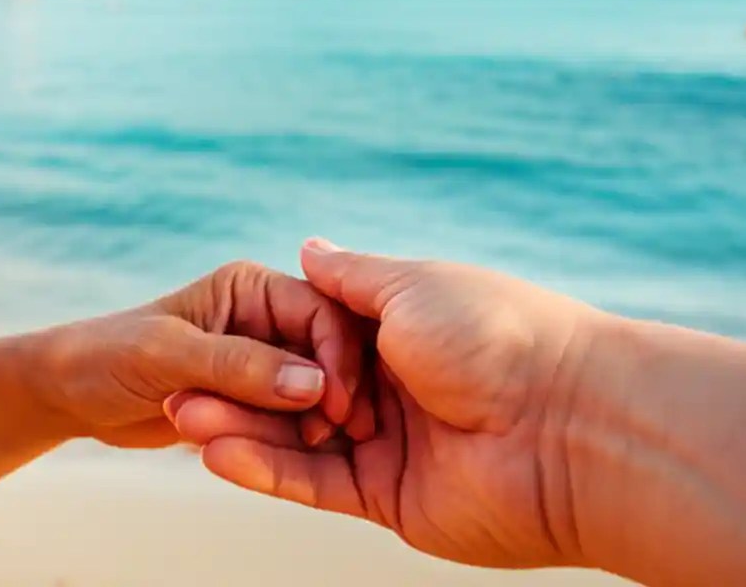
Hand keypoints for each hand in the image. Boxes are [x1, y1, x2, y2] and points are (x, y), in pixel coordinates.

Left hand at [19, 261, 366, 448]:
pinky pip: (286, 422)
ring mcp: (261, 361)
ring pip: (310, 394)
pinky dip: (288, 442)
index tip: (337, 406)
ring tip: (307, 452)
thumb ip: (238, 366)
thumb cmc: (108, 358)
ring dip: (307, 424)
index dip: (338, 358)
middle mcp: (265, 319)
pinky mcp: (252, 400)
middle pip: (327, 354)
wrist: (71, 394)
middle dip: (332, 396)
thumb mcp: (168, 357)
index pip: (321, 313)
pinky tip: (285, 462)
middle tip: (331, 437)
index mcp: (253, 288)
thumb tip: (314, 385)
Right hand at [172, 240, 603, 568]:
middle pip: (298, 391)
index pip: (314, 335)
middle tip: (177, 387)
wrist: (568, 427)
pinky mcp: (390, 498)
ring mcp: (391, 445)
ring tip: (181, 415)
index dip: (266, 339)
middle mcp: (395, 387)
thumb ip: (350, 279)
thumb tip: (308, 247)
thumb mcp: (412, 286)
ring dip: (240, 429)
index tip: (213, 338)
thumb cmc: (495, 336)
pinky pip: (317, 483)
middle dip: (240, 390)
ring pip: (299, 440)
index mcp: (404, 331)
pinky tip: (218, 451)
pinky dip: (267, 469)